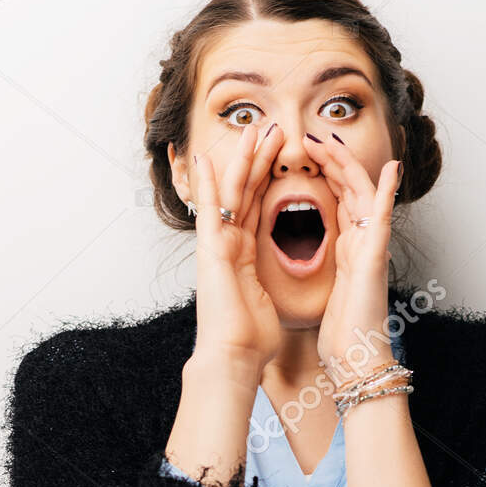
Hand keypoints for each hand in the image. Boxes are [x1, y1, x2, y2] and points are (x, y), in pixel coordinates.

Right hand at [187, 121, 288, 370]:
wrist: (234, 356)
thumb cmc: (250, 341)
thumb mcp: (266, 304)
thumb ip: (265, 289)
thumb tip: (268, 297)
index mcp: (243, 256)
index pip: (256, 207)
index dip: (266, 179)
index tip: (277, 155)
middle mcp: (228, 246)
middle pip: (245, 193)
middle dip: (257, 160)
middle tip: (268, 129)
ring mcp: (217, 247)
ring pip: (232, 194)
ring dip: (243, 161)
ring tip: (254, 131)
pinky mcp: (210, 252)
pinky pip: (211, 212)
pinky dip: (209, 184)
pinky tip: (208, 159)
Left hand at [300, 133, 400, 378]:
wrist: (355, 360)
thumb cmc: (341, 335)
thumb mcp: (324, 292)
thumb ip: (323, 270)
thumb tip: (306, 261)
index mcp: (348, 250)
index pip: (337, 201)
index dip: (325, 175)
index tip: (306, 154)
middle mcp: (361, 244)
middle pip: (348, 190)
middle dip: (332, 160)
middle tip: (311, 135)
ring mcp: (371, 248)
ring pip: (362, 194)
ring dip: (347, 164)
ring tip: (330, 138)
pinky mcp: (375, 257)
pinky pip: (382, 217)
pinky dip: (387, 191)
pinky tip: (392, 167)